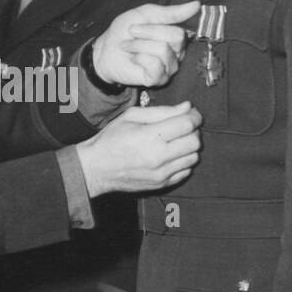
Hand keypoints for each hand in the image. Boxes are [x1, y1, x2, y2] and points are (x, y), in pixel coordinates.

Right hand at [77, 102, 200, 197]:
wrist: (96, 168)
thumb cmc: (111, 139)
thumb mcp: (132, 116)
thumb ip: (162, 111)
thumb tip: (187, 107)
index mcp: (150, 136)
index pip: (187, 124)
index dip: (194, 116)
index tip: (191, 113)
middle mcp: (158, 157)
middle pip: (195, 142)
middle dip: (193, 131)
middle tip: (182, 127)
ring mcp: (161, 173)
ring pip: (194, 157)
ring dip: (189, 147)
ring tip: (175, 141)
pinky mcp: (162, 184)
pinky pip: (186, 171)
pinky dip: (183, 161)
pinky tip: (170, 155)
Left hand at [91, 0, 200, 88]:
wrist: (106, 51)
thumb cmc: (125, 32)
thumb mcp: (146, 14)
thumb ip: (171, 12)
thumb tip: (197, 5)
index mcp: (176, 34)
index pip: (181, 27)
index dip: (155, 24)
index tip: (137, 24)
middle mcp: (178, 51)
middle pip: (176, 37)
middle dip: (148, 33)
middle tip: (132, 35)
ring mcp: (171, 67)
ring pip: (164, 50)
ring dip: (139, 45)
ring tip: (129, 47)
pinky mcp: (160, 79)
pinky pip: (156, 65)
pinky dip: (139, 57)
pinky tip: (134, 59)